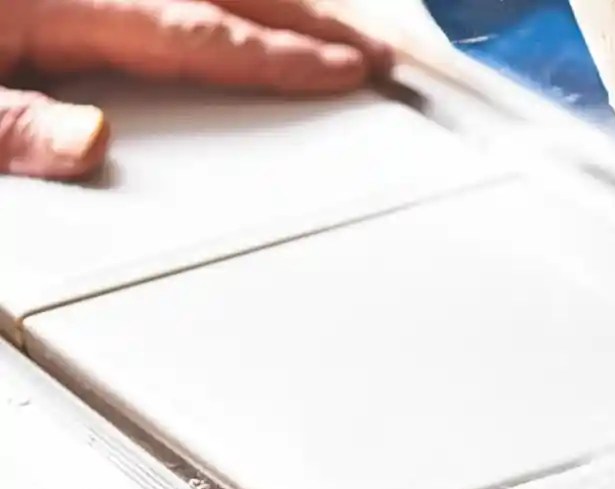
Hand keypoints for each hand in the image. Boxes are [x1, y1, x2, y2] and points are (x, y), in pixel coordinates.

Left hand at [0, 0, 393, 179]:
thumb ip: (12, 126)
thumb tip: (91, 143)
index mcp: (54, 8)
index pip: (197, 35)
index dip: (280, 55)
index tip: (345, 68)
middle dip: (310, 19)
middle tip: (374, 51)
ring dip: (282, 3)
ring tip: (335, 28)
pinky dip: (236, 1)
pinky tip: (255, 15)